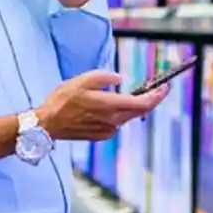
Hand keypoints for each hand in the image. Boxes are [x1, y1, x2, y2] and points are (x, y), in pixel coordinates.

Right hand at [35, 70, 169, 140]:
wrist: (47, 124)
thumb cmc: (62, 100)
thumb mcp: (83, 80)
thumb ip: (105, 77)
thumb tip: (121, 78)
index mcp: (110, 106)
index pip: (143, 103)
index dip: (158, 95)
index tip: (165, 87)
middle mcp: (113, 121)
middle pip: (140, 111)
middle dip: (151, 99)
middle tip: (156, 89)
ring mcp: (108, 130)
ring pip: (128, 117)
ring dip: (133, 106)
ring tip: (131, 95)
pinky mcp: (102, 136)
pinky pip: (117, 123)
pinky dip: (119, 114)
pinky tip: (109, 107)